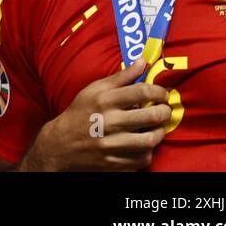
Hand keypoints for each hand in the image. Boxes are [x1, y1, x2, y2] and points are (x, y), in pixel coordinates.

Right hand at [19, 60, 169, 170]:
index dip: (160, 91)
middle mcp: (108, 122)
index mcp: (104, 100)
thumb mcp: (94, 90)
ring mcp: (111, 145)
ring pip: (150, 140)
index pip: (142, 91)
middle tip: (164, 110)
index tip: (162, 94)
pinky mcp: (114, 163)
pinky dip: (146, 152)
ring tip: (156, 128)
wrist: (61, 144)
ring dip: (158, 133)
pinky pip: (143, 159)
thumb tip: (142, 61)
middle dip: (165, 112)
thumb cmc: (80, 112)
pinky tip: (140, 144)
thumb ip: (121, 77)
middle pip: (152, 116)